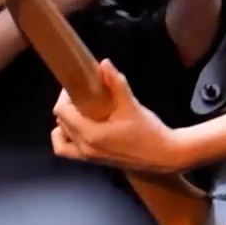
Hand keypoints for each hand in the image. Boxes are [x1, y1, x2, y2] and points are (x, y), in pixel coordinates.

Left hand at [50, 61, 194, 173]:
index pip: (62, 112)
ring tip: (79, 111)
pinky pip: (69, 150)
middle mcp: (84, 148)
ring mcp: (88, 157)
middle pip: (61, 123)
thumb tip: (104, 63)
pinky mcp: (94, 161)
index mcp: (90, 134)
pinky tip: (81, 128)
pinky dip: (68, 139)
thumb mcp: (131, 105)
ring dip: (65, 124)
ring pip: (61, 140)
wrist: (165, 155)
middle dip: (67, 106)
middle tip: (81, 94)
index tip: (77, 86)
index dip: (65, 96)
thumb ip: (116, 84)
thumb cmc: (149, 131)